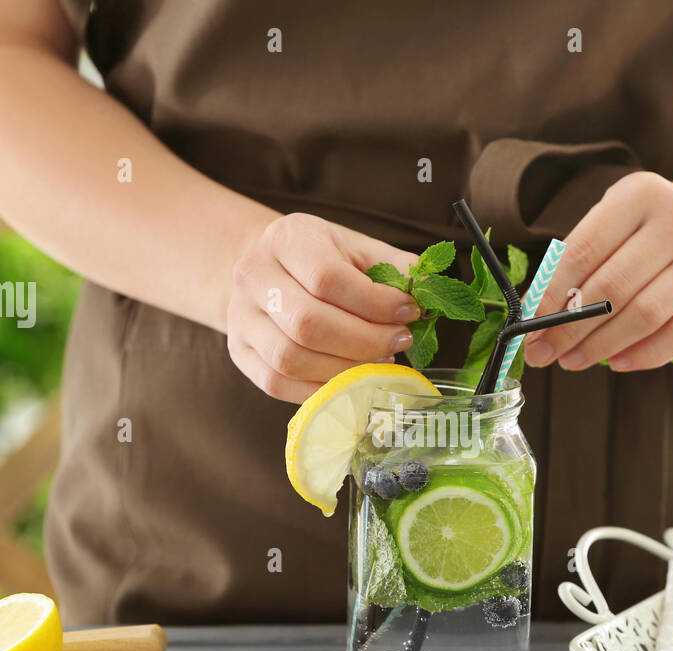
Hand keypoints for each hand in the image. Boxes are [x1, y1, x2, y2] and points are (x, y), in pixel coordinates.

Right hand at [227, 213, 419, 401]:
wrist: (269, 270)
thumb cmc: (323, 260)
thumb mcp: (358, 249)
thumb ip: (396, 267)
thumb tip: (432, 291)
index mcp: (285, 238)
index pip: (328, 278)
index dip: (375, 303)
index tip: (410, 312)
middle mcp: (252, 274)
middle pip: (308, 324)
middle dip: (364, 341)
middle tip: (399, 341)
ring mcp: (240, 317)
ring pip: (291, 359)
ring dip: (345, 369)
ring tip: (378, 361)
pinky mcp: (240, 352)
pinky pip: (278, 384)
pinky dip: (321, 389)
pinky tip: (351, 380)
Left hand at [522, 172, 672, 371]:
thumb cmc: (643, 229)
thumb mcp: (608, 224)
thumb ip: (572, 262)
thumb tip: (533, 315)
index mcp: (640, 194)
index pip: (583, 252)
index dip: (550, 296)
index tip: (526, 327)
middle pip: (614, 288)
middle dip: (570, 329)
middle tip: (544, 352)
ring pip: (646, 315)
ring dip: (601, 347)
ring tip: (572, 361)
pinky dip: (643, 356)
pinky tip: (615, 363)